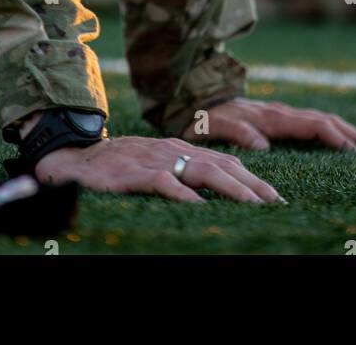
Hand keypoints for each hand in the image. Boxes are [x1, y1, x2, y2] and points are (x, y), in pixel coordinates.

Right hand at [31, 135, 287, 204]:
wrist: (79, 156)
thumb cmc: (122, 165)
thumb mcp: (159, 164)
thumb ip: (185, 172)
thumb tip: (217, 192)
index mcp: (183, 149)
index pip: (226, 163)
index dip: (253, 179)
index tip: (276, 198)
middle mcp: (175, 151)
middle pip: (222, 166)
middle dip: (253, 185)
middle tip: (276, 203)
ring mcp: (157, 161)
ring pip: (202, 171)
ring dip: (231, 189)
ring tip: (253, 205)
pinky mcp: (136, 173)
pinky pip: (164, 183)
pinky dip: (183, 194)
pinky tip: (199, 207)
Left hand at [180, 98, 355, 152]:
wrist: (197, 97)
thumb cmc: (205, 116)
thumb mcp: (214, 125)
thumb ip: (237, 133)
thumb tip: (264, 146)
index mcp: (272, 116)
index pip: (314, 126)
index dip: (336, 138)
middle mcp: (282, 112)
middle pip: (326, 120)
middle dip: (351, 134)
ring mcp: (282, 113)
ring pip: (322, 119)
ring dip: (346, 131)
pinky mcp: (280, 117)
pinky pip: (312, 123)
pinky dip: (331, 130)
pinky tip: (340, 142)